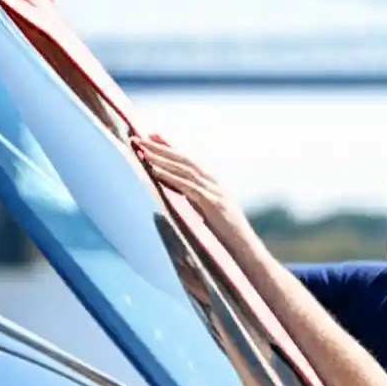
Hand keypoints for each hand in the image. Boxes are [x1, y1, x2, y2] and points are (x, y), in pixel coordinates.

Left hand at [132, 136, 252, 244]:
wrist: (246, 250)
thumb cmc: (226, 236)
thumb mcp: (208, 214)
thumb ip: (195, 201)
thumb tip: (178, 195)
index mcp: (212, 184)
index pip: (188, 159)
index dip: (170, 146)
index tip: (152, 135)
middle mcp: (214, 183)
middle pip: (184, 159)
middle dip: (161, 147)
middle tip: (141, 137)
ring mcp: (214, 191)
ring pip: (184, 168)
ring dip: (161, 158)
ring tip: (143, 150)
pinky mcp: (212, 203)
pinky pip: (187, 186)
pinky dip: (170, 177)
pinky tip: (155, 171)